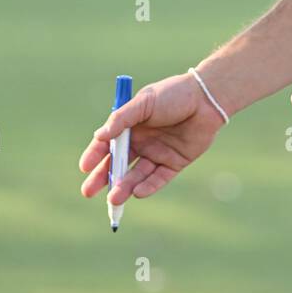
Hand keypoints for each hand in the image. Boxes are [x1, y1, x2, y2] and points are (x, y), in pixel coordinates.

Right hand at [79, 72, 225, 205]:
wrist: (207, 98)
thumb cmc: (173, 94)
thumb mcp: (144, 103)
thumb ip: (122, 119)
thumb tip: (99, 136)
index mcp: (130, 126)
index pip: (107, 144)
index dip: (95, 155)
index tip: (84, 167)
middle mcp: (141, 142)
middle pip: (118, 164)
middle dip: (103, 178)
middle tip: (88, 191)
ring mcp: (157, 153)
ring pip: (137, 174)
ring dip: (125, 186)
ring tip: (114, 198)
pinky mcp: (174, 163)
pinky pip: (159, 178)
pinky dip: (148, 186)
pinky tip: (137, 193)